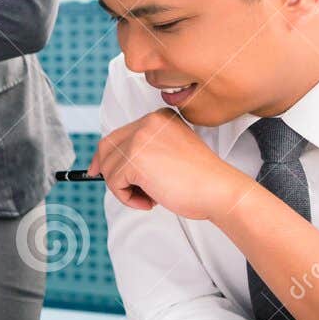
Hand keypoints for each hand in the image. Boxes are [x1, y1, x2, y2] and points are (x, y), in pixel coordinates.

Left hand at [89, 109, 253, 220]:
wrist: (220, 190)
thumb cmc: (200, 180)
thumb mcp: (169, 154)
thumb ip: (143, 152)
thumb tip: (106, 165)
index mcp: (159, 118)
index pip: (119, 134)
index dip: (106, 155)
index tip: (98, 171)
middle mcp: (147, 123)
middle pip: (107, 146)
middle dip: (106, 171)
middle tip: (118, 190)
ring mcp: (139, 138)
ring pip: (109, 168)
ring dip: (124, 189)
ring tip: (150, 198)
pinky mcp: (134, 159)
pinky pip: (114, 183)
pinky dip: (127, 198)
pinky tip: (149, 201)